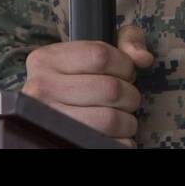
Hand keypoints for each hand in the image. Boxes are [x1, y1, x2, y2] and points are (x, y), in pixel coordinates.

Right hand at [22, 24, 154, 147]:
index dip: (124, 65)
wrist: (50, 119)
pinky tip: (114, 134)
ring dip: (128, 120)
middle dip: (130, 94)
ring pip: (110, 119)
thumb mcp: (96, 51)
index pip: (101, 56)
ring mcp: (49, 120)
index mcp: (46, 59)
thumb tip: (143, 58)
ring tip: (122, 117)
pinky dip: (122, 141)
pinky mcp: (62, 144)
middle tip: (126, 97)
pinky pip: (108, 144)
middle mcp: (41, 89)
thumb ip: (126, 41)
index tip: (125, 72)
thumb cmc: (79, 80)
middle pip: (110, 89)